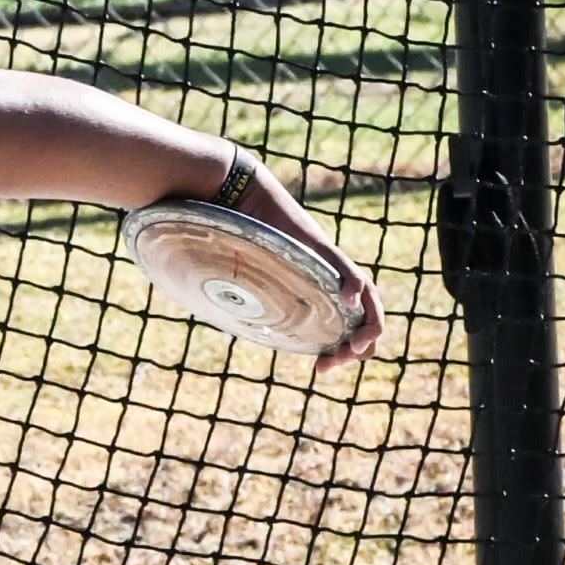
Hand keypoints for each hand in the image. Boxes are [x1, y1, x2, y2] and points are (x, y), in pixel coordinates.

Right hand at [231, 164, 387, 372]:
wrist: (234, 196)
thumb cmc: (231, 237)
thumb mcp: (238, 280)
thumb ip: (235, 300)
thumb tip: (197, 318)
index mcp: (314, 290)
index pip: (342, 325)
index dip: (338, 351)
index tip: (319, 368)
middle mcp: (327, 278)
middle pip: (362, 317)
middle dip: (357, 347)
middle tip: (334, 362)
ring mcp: (326, 263)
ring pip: (367, 297)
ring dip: (367, 325)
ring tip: (356, 345)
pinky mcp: (320, 247)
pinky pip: (346, 267)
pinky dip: (353, 286)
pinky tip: (349, 302)